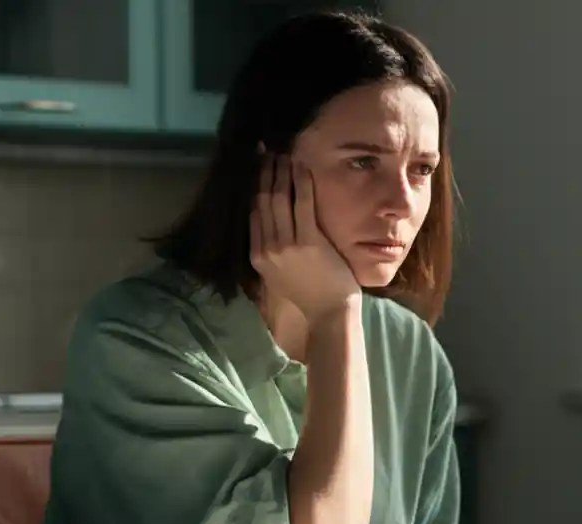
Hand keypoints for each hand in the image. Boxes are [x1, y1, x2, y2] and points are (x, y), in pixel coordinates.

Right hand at [250, 154, 360, 325]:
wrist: (328, 313)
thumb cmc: (308, 295)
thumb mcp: (277, 275)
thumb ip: (269, 252)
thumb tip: (268, 227)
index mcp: (257, 256)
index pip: (253, 212)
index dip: (255, 186)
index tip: (258, 167)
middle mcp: (267, 248)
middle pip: (263, 200)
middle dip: (265, 172)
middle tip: (268, 151)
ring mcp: (287, 245)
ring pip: (280, 199)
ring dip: (281, 172)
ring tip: (284, 154)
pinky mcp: (309, 243)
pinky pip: (303, 204)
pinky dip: (301, 182)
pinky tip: (302, 167)